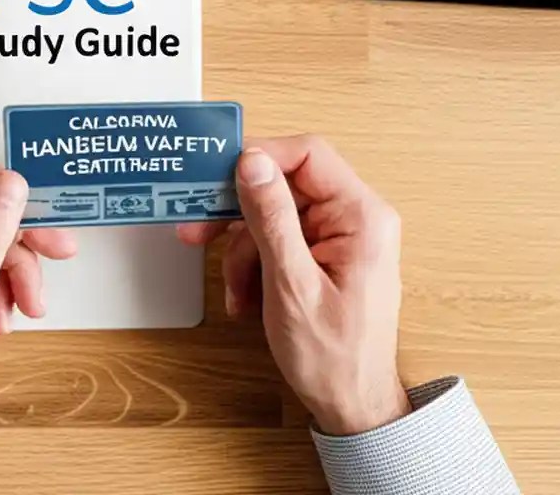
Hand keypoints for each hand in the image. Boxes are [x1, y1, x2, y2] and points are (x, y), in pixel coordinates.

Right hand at [178, 135, 409, 435]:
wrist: (353, 405)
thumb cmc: (334, 357)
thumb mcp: (291, 285)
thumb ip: (271, 219)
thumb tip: (252, 162)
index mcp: (361, 217)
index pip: (308, 154)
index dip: (258, 157)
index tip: (217, 177)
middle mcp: (356, 218)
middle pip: (284, 186)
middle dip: (240, 216)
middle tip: (198, 231)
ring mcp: (341, 237)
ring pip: (273, 217)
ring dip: (243, 252)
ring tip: (236, 292)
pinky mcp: (326, 255)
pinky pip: (279, 241)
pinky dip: (255, 266)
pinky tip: (247, 299)